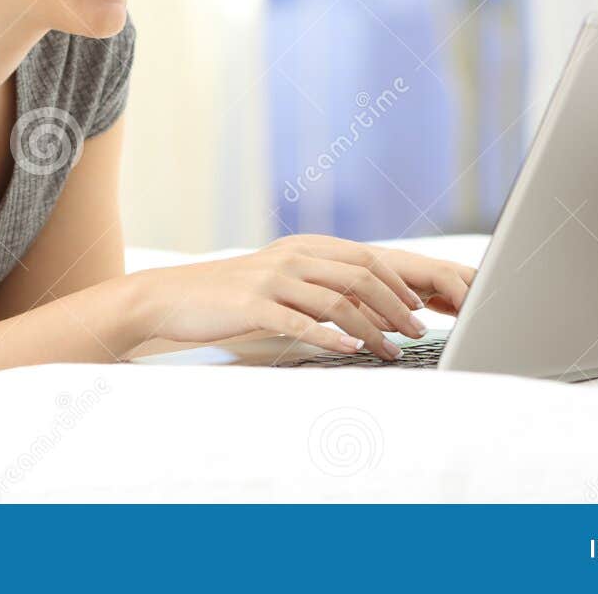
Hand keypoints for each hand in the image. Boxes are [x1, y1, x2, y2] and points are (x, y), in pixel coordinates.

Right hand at [124, 233, 475, 360]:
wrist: (173, 296)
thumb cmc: (230, 296)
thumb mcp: (278, 281)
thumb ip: (316, 286)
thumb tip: (365, 308)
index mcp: (304, 248)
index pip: (366, 259)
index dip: (400, 283)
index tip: (424, 308)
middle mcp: (293, 257)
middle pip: (361, 276)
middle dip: (398, 306)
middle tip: (418, 332)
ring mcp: (273, 280)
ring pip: (338, 300)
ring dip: (373, 328)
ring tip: (392, 350)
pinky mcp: (254, 306)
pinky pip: (300, 322)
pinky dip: (330, 336)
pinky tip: (350, 349)